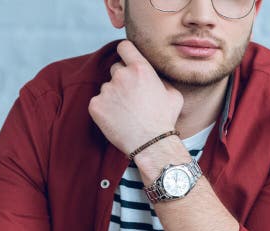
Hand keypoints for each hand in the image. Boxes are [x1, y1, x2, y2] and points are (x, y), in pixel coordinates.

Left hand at [88, 40, 183, 154]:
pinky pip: (98, 103)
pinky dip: (105, 110)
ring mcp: (106, 90)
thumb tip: (156, 78)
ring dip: (114, 97)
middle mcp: (121, 75)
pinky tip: (117, 121)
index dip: (125, 53)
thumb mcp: (173, 95)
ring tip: (126, 114)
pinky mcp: (96, 105)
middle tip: (132, 98)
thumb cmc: (165, 120)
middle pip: (116, 69)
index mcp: (140, 69)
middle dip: (122, 80)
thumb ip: (161, 81)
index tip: (126, 60)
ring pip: (107, 88)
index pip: (124, 47)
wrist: (151, 144)